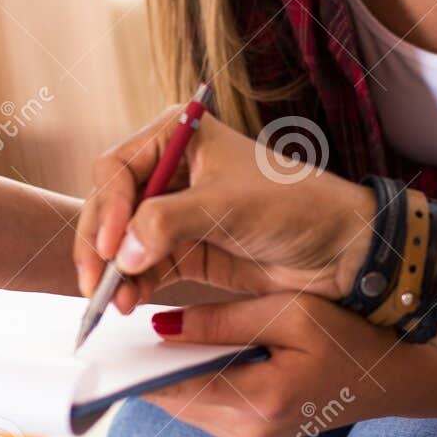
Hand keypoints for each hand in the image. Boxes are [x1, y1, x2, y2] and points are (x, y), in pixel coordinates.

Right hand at [76, 109, 374, 310]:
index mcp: (180, 135)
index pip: (118, 167)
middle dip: (101, 244)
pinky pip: (143, 266)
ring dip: (113, 271)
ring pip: (122, 240)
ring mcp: (175, 211)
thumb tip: (122, 251)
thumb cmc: (295, 206)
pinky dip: (132, 284)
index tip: (112, 246)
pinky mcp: (185, 249)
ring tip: (115, 302)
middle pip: (111, 205)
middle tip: (96, 281)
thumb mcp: (228, 207)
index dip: (106, 207)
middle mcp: (172, 169)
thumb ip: (168, 223)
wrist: (341, 247)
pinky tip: (129, 301)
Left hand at [140, 293, 401, 436]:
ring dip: (168, 371)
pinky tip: (193, 348)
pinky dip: (190, 378)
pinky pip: (202, 405)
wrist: (394, 377)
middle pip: (169, 399)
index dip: (135, 362)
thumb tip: (159, 328)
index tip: (108, 334)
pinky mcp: (250, 434)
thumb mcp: (290, 312)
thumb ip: (223, 321)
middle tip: (130, 317)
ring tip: (159, 327)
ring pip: (182, 404)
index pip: (172, 386)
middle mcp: (246, 431)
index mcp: (258, 399)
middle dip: (148, 363)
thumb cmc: (350, 336)